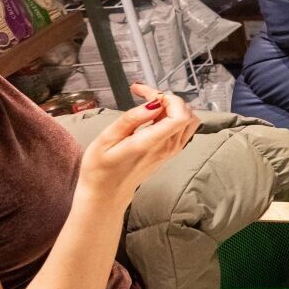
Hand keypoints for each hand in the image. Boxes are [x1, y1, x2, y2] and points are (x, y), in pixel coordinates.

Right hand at [77, 86, 198, 207]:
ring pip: (188, 120)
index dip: (168, 98)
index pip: (180, 116)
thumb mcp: (106, 140)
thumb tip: (154, 104)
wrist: (106, 194)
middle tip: (142, 93)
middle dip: (167, 98)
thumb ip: (131, 119)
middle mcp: (167, 148)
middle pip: (186, 114)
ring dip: (172, 106)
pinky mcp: (170, 152)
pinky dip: (173, 115)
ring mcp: (172, 151)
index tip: (145, 93)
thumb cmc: (100, 169)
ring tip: (148, 102)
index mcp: (150, 144)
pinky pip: (183, 129)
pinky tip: (153, 115)